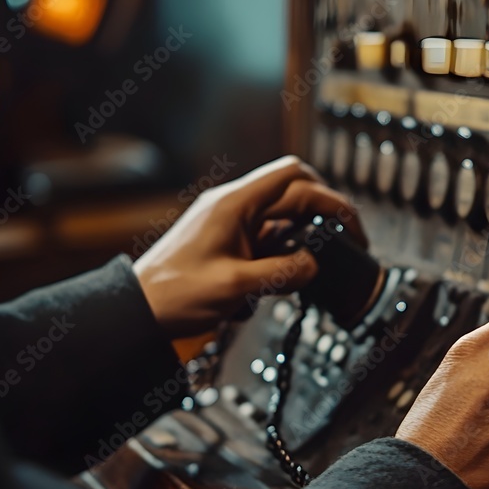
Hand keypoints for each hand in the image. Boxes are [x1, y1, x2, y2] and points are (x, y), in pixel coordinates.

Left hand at [133, 156, 364, 338]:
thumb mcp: (237, 287)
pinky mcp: (229, 245)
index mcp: (236, 204)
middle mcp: (235, 208)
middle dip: (323, 216)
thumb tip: (315, 266)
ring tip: (312, 270)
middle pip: (293, 196)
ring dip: (302, 242)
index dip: (328, 197)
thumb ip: (284, 273)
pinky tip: (284, 281)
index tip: (348, 225)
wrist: (139, 310)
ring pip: (283, 221)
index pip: (294, 178)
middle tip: (344, 243)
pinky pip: (268, 242)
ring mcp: (232, 225)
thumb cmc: (173, 293)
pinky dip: (283, 257)